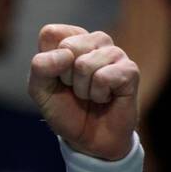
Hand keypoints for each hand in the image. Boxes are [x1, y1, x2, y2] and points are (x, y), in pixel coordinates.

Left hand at [28, 24, 138, 160]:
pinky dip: (98, 94)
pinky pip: (104, 77)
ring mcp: (114, 54)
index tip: (57, 78)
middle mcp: (94, 41)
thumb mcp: (40, 91)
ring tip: (91, 95)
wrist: (89, 139)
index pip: (51, 33)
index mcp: (71, 39)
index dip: (48, 62)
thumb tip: (65, 54)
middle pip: (68, 46)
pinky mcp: (130, 70)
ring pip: (85, 64)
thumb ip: (40, 68)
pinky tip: (106, 98)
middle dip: (66, 77)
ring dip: (82, 89)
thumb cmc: (65, 110)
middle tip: (75, 89)